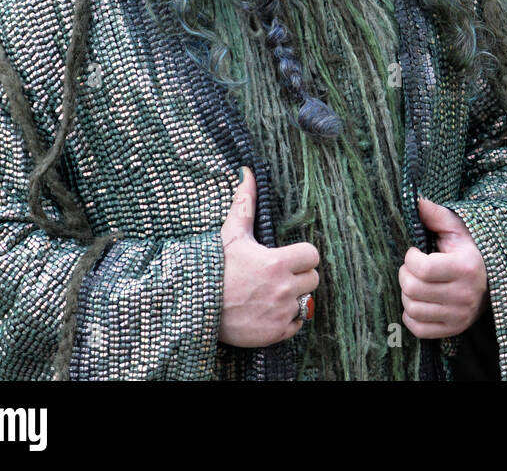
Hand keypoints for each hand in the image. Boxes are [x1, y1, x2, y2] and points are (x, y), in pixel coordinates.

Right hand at [218, 167, 319, 347]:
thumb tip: (248, 172)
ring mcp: (281, 312)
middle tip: (277, 277)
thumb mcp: (230, 236)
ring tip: (271, 294)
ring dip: (293, 298)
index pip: (313, 256)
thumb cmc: (214, 269)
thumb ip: (244, 204)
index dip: (302, 256)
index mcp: (278, 262)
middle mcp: (284, 288)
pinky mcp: (276, 333)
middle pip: (312, 279)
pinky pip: (297, 324)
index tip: (287, 258)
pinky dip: (287, 320)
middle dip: (299, 276)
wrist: (193, 309)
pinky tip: (268, 312)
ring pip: (306, 302)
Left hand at [398, 197, 488, 338]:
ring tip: (417, 283)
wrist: (493, 280)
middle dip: (405, 275)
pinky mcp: (455, 329)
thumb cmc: (470, 250)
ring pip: (413, 309)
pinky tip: (419, 301)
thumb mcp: (458, 228)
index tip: (415, 252)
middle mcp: (465, 295)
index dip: (410, 258)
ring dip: (407, 294)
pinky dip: (411, 315)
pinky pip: (419, 329)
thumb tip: (416, 200)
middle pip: (413, 289)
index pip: (422, 269)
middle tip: (412, 268)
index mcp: (466, 267)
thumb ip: (436, 215)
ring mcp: (460, 315)